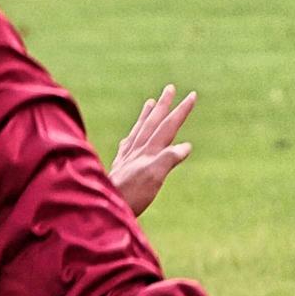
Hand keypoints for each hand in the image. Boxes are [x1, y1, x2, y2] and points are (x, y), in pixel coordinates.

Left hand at [110, 86, 195, 215]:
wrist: (102, 207)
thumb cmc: (131, 196)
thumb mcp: (154, 177)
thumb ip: (168, 159)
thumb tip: (186, 146)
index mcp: (148, 151)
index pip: (168, 126)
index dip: (181, 111)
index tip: (192, 95)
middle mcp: (137, 150)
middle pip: (152, 122)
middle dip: (163, 105)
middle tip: (170, 88)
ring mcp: (126, 158)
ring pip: (138, 130)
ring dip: (146, 116)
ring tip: (150, 102)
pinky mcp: (119, 168)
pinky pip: (126, 145)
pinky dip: (131, 137)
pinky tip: (129, 138)